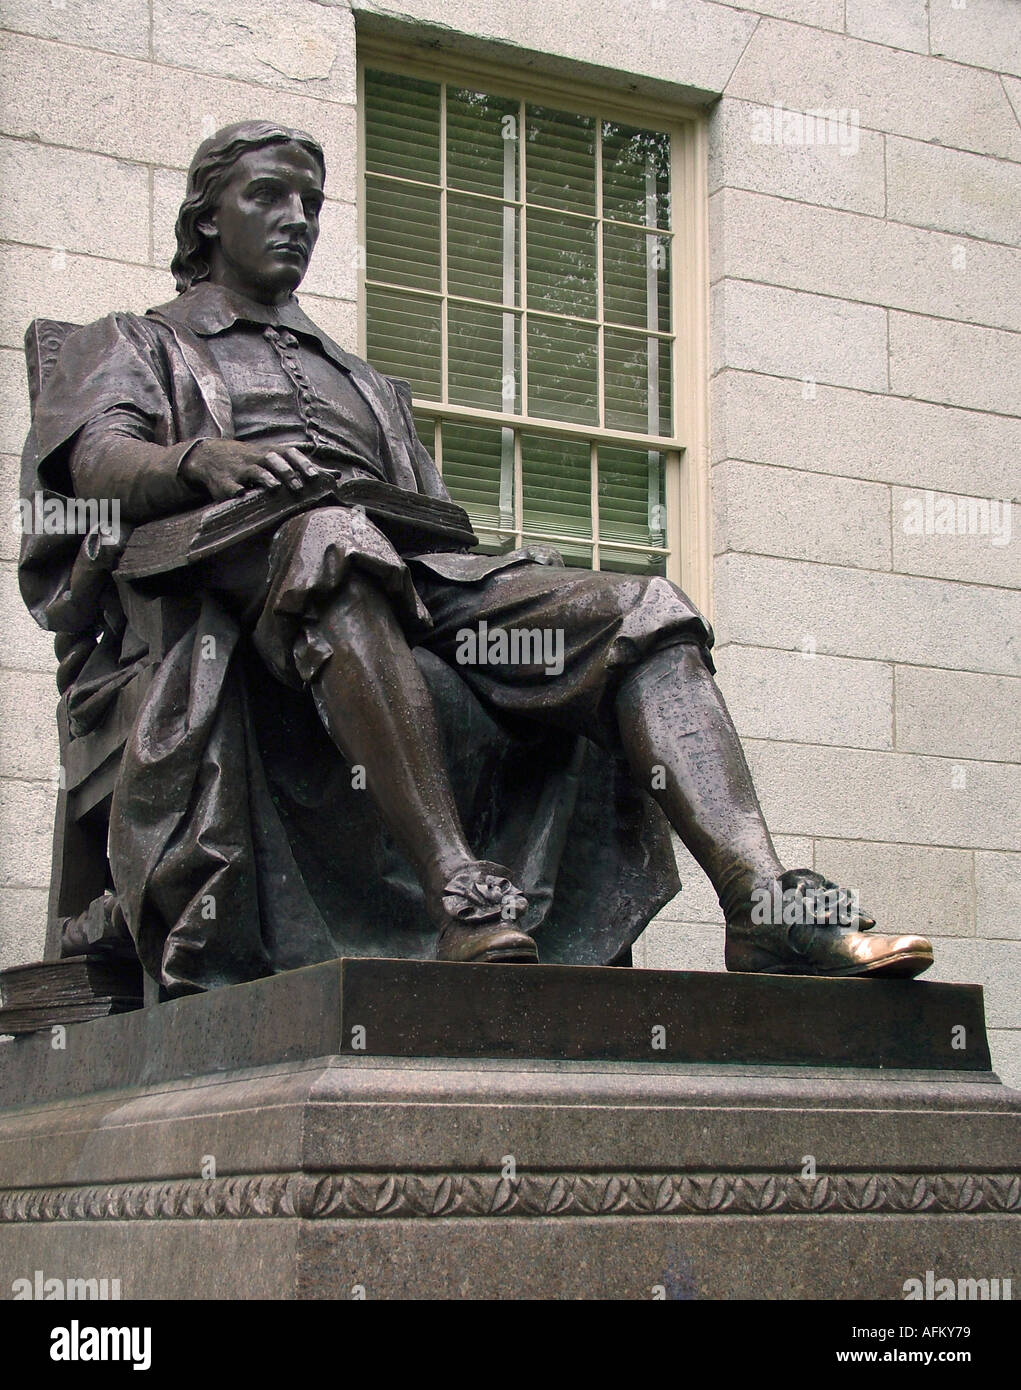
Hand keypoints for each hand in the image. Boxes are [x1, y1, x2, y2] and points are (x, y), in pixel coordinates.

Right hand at [181, 440, 320, 500]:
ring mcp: (240, 469)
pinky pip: (230, 486)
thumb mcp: (277, 458)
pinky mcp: (224, 482)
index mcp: (272, 453)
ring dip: (265, 478)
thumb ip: (305, 467)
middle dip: (286, 472)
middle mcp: (258, 458)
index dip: (302, 464)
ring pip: (254, 471)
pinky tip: (241, 495)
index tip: (314, 476)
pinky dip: (235, 490)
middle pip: (274, 460)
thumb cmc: (254, 459)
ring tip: (274, 488)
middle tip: (298, 486)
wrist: (211, 456)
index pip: (290, 454)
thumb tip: (337, 475)